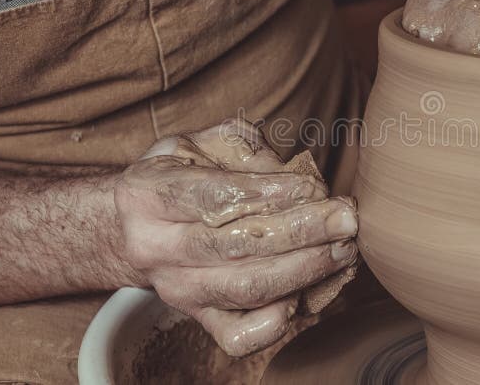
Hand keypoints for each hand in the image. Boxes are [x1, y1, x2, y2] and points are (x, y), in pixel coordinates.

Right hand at [114, 119, 357, 356]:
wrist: (133, 227)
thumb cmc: (179, 174)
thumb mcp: (200, 143)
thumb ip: (245, 149)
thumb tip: (295, 176)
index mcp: (149, 194)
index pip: (215, 198)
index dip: (270, 194)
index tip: (314, 187)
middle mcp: (156, 247)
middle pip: (237, 246)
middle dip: (303, 232)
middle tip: (347, 218)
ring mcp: (177, 289)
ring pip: (246, 289)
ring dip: (305, 270)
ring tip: (344, 249)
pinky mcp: (198, 318)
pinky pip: (238, 336)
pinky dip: (279, 321)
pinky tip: (310, 292)